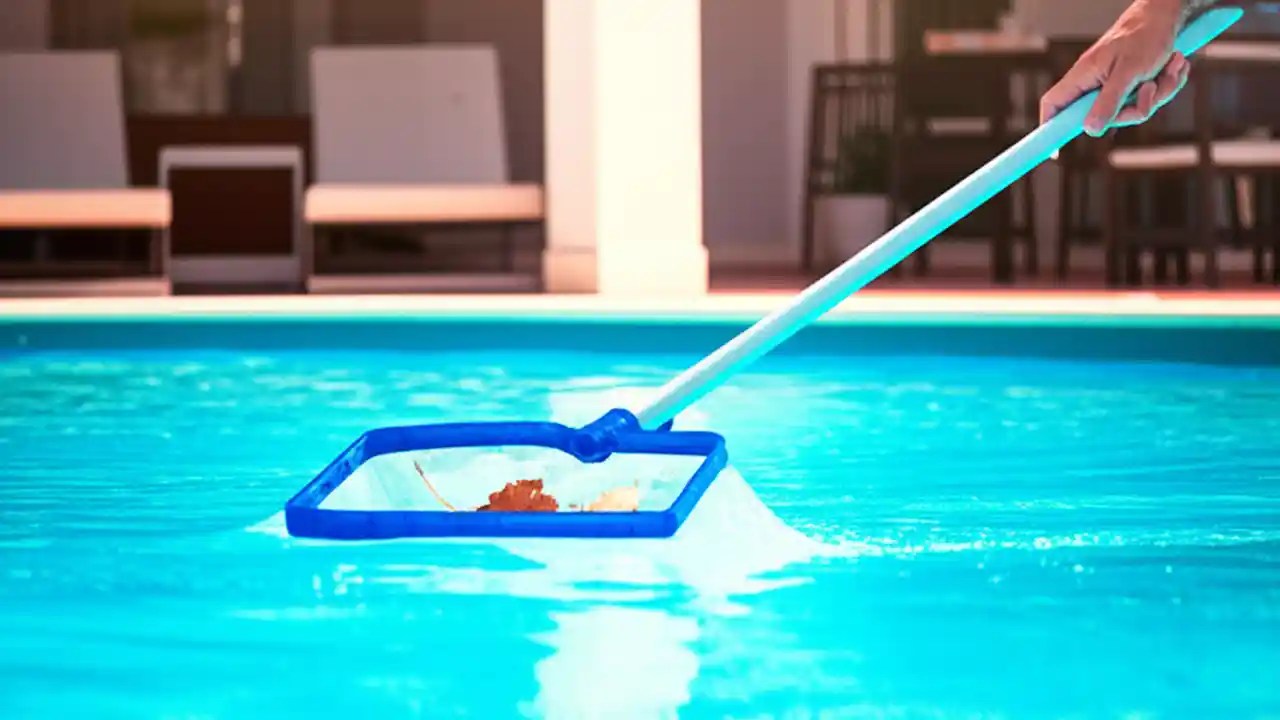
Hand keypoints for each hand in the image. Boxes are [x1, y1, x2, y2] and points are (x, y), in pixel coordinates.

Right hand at [1040, 0, 1191, 135]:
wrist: (1166, 15)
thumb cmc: (1143, 36)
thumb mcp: (1128, 72)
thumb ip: (1108, 102)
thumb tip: (1090, 130)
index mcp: (1083, 76)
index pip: (1053, 105)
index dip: (1050, 128)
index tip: (1055, 153)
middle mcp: (1095, 83)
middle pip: (1103, 118)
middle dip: (1136, 108)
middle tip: (1150, 87)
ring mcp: (1115, 85)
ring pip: (1132, 110)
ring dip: (1159, 93)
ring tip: (1168, 67)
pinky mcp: (1133, 84)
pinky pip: (1148, 100)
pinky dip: (1166, 84)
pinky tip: (1172, 64)